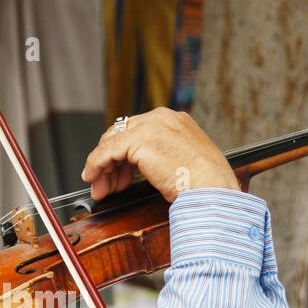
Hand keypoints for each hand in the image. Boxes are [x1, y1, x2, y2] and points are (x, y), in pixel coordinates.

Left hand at [80, 109, 237, 202]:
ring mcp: (150, 126)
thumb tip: (145, 167)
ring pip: (112, 143)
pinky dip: (96, 166)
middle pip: (122, 135)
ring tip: (100, 188)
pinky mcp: (138, 140)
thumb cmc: (206, 184)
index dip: (123, 156)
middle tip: (105, 184)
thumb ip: (164, 157)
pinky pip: (106, 152)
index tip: (117, 174)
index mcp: (175, 121)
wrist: (212, 189)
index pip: (138, 132)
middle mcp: (161, 117)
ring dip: (102, 168)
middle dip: (111, 163)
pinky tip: (94, 180)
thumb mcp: (184, 162)